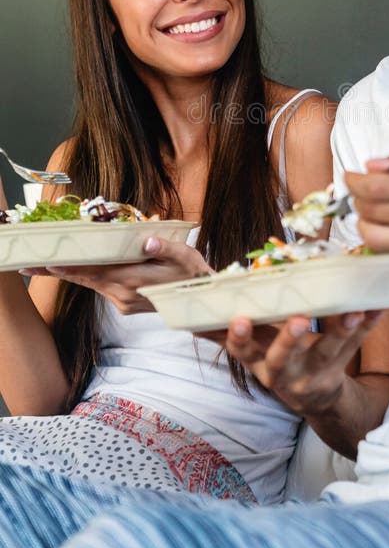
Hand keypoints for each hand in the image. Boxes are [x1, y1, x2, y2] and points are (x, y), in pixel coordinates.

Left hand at [21, 236, 211, 313]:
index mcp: (135, 281)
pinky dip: (85, 277)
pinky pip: (99, 288)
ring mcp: (122, 302)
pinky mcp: (124, 305)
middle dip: (57, 271)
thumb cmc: (193, 276)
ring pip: (90, 284)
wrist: (202, 306)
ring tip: (43, 264)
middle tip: (27, 265)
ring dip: (69, 274)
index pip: (95, 272)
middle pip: (84, 280)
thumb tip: (147, 241)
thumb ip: (165, 248)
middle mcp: (124, 295)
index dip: (71, 267)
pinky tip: (75, 268)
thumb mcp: (186, 257)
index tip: (47, 263)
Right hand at [217, 311, 381, 414]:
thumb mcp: (253, 352)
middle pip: (285, 359)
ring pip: (328, 352)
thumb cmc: (279, 360)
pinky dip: (368, 325)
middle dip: (289, 340)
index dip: (239, 338)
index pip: (244, 351)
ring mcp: (314, 375)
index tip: (237, 319)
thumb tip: (186, 320)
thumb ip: (224, 334)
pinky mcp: (340, 371)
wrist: (318, 400)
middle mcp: (284, 374)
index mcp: (258, 362)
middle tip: (297, 320)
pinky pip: (357, 346)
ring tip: (351, 311)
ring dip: (340, 331)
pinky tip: (379, 306)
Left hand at [346, 152, 388, 280]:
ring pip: (373, 236)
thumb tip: (371, 166)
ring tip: (371, 212)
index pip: (376, 186)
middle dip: (356, 199)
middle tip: (358, 192)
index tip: (350, 177)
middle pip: (370, 210)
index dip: (354, 181)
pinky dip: (387, 237)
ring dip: (364, 222)